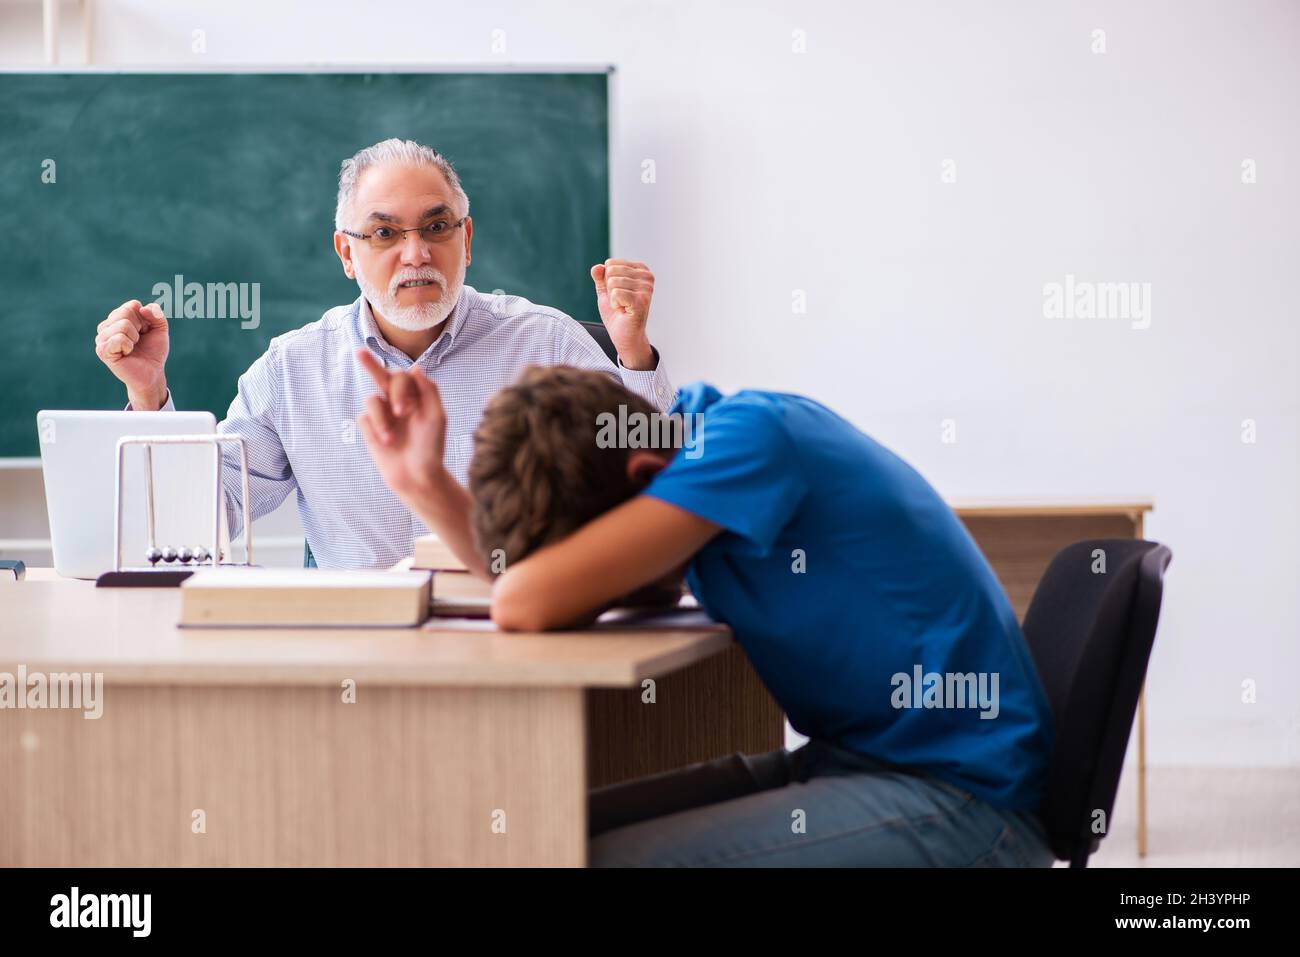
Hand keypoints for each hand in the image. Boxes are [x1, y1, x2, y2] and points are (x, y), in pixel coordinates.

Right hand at [95, 300, 169, 409]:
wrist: (152, 374)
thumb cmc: (153, 352)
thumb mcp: (160, 329)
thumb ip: (156, 314)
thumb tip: (142, 307)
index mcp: (116, 319)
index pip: (132, 305)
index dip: (145, 320)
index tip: (144, 332)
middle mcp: (106, 327)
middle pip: (126, 312)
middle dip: (140, 327)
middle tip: (138, 341)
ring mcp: (102, 338)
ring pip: (123, 324)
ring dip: (135, 337)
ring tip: (132, 347)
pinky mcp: (102, 351)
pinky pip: (119, 338)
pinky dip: (129, 345)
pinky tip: (126, 353)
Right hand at [355, 349, 447, 500]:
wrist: (417, 476)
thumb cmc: (431, 447)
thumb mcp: (437, 418)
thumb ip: (429, 391)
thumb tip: (416, 367)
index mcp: (416, 394)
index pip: (403, 376)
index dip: (402, 389)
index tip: (406, 409)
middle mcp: (398, 399)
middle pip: (382, 376)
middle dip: (371, 366)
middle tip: (366, 362)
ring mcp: (383, 412)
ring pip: (371, 400)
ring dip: (381, 420)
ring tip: (390, 440)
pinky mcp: (370, 426)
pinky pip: (364, 417)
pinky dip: (375, 429)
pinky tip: (386, 443)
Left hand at [590, 259, 655, 369]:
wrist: (624, 336)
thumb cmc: (617, 313)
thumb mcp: (606, 291)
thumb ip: (600, 277)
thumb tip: (596, 267)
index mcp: (641, 270)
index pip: (611, 263)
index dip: (607, 281)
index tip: (618, 294)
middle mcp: (647, 277)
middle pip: (611, 271)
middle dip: (609, 289)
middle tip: (620, 302)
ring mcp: (646, 288)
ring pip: (613, 282)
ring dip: (613, 299)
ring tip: (623, 307)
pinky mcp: (642, 301)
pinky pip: (616, 293)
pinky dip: (615, 304)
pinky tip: (624, 311)